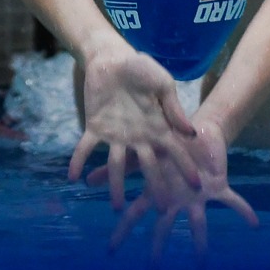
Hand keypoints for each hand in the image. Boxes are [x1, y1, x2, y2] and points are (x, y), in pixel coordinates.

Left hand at [68, 42, 200, 209]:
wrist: (112, 59)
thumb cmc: (141, 69)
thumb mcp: (163, 84)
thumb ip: (173, 108)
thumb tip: (191, 133)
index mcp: (157, 127)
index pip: (174, 151)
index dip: (185, 168)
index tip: (196, 186)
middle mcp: (138, 137)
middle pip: (147, 166)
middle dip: (154, 187)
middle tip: (160, 210)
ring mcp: (116, 135)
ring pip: (116, 165)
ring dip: (115, 185)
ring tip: (116, 208)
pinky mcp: (95, 129)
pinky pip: (85, 148)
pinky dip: (78, 161)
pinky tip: (73, 177)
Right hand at [92, 118, 259, 257]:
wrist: (198, 130)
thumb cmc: (167, 142)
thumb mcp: (141, 154)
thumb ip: (115, 167)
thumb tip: (86, 178)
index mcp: (159, 193)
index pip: (136, 215)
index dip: (123, 232)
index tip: (110, 250)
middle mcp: (177, 200)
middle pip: (165, 228)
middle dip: (158, 248)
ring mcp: (197, 197)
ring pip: (199, 224)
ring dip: (200, 243)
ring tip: (201, 264)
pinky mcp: (218, 188)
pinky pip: (233, 202)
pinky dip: (244, 212)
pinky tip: (255, 224)